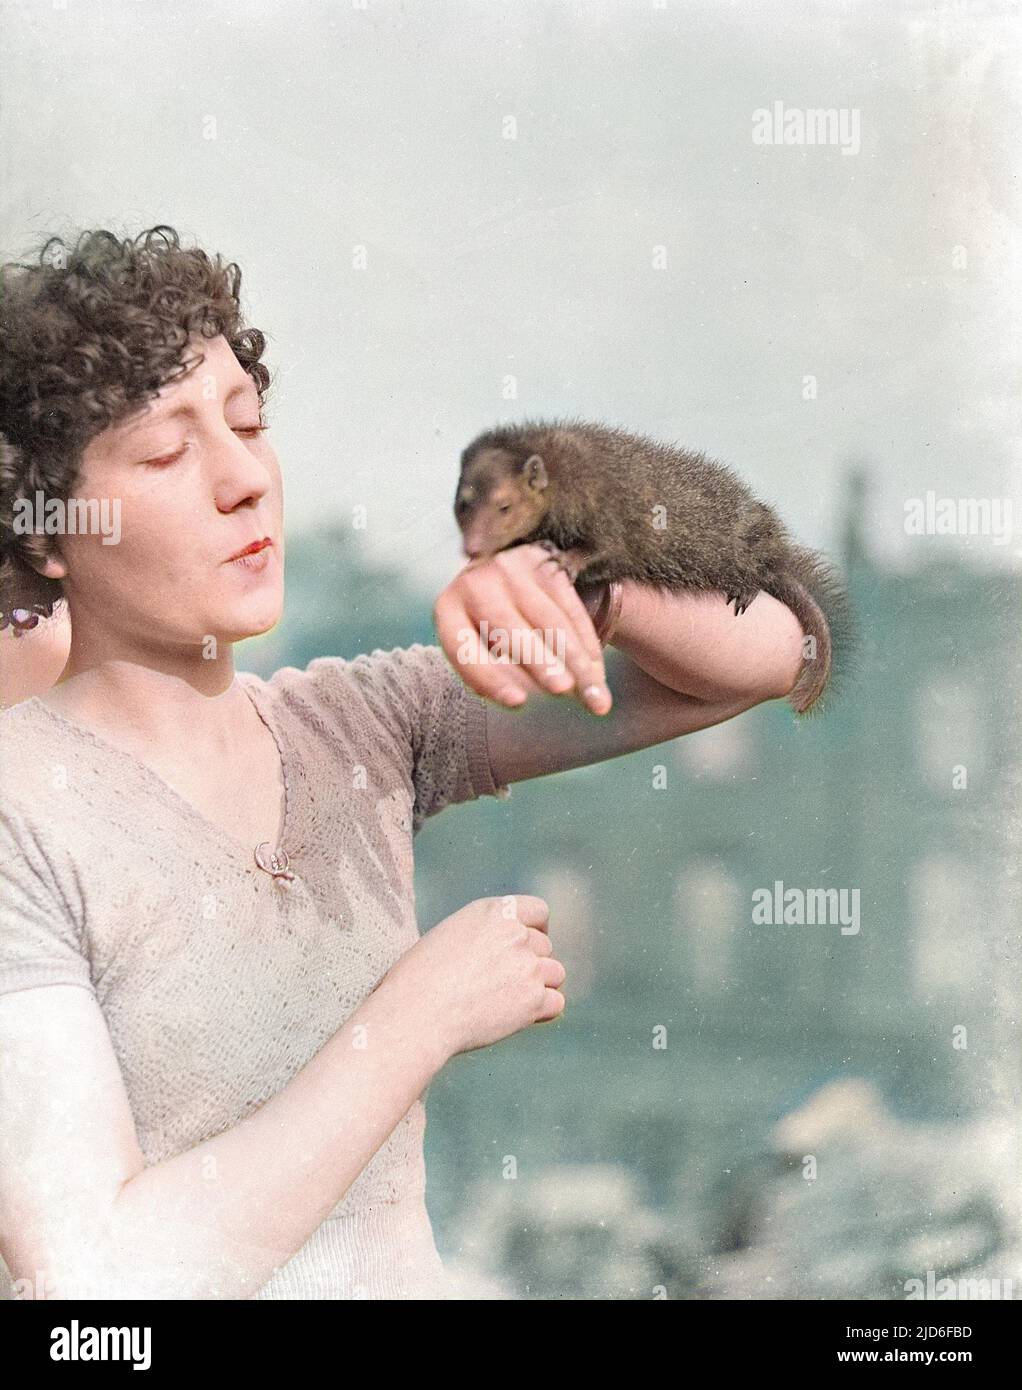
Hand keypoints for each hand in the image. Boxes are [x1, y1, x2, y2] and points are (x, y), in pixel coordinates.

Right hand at [382, 895, 565, 1062]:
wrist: (416, 1013)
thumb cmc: (418, 978)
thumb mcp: (450, 934)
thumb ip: (484, 934)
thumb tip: (500, 949)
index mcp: (494, 912)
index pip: (538, 911)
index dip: (535, 930)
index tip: (524, 946)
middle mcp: (516, 934)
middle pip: (544, 947)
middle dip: (529, 963)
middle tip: (501, 983)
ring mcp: (528, 966)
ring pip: (555, 973)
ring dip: (539, 986)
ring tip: (508, 1000)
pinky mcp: (533, 1000)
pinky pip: (556, 1002)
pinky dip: (541, 1011)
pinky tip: (516, 1017)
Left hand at [433, 542, 611, 713]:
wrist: (500, 571)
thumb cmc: (483, 626)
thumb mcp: (473, 645)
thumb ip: (490, 671)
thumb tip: (522, 698)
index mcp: (448, 610)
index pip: (465, 649)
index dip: (491, 678)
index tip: (518, 703)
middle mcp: (477, 584)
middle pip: (509, 629)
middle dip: (540, 662)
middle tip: (562, 689)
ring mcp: (513, 569)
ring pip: (550, 622)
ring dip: (576, 662)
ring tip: (594, 696)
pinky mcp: (547, 564)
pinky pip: (572, 610)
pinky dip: (587, 644)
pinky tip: (597, 673)